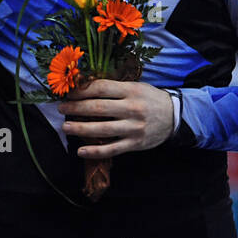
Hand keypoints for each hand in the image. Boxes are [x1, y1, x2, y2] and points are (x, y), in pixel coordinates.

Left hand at [57, 80, 173, 158]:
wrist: (175, 117)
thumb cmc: (150, 99)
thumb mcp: (135, 87)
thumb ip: (114, 88)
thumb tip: (84, 88)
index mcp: (130, 90)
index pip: (100, 88)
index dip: (81, 90)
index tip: (68, 93)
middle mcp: (132, 108)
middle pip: (98, 108)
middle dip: (76, 108)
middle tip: (61, 109)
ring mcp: (133, 128)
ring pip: (102, 129)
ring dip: (80, 128)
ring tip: (66, 127)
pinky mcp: (135, 144)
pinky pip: (111, 149)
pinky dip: (95, 151)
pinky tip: (81, 151)